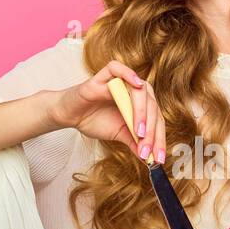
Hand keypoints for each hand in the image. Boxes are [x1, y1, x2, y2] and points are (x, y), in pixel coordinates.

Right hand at [47, 60, 166, 162]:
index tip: (158, 159)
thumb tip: (150, 160)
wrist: (70, 115)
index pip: (157, 119)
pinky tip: (137, 84)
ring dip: (142, 112)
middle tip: (147, 150)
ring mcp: (121, 82)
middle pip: (152, 107)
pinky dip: (129, 74)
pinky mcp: (104, 76)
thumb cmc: (95, 120)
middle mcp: (134, 91)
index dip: (159, 139)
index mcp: (141, 104)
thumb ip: (135, 144)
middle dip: (152, 131)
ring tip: (140, 132)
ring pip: (140, 91)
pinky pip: (118, 69)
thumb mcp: (120, 135)